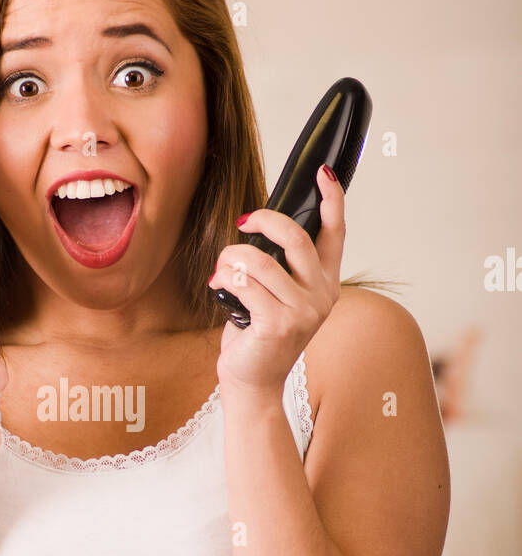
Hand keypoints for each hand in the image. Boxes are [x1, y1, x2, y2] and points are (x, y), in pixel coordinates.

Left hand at [208, 165, 344, 397]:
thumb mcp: (277, 294)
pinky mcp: (278, 324)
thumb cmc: (259, 334)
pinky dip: (224, 277)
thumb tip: (261, 222)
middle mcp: (322, 295)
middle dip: (264, 221)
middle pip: (296, 237)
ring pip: (260, 260)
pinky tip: (218, 286)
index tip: (323, 174)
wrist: (252, 382)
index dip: (332, 200)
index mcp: (326, 282)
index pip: (335, 232)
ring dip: (232, 257)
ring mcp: (303, 311)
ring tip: (222, 269)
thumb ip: (280, 264)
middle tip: (243, 223)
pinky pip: (244, 282)